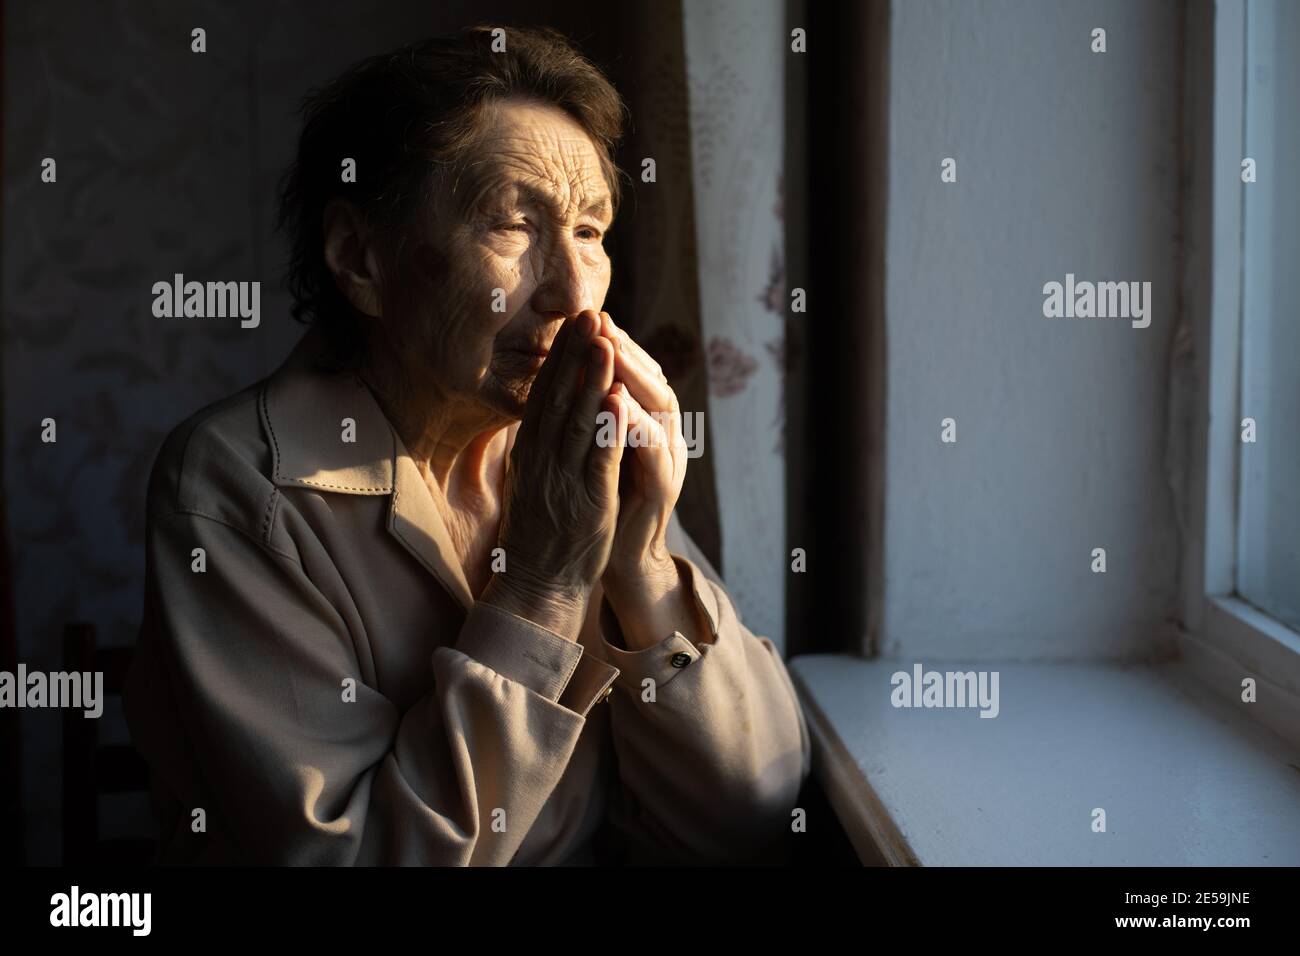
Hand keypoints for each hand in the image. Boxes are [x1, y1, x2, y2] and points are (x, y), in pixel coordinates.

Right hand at [480, 310, 627, 640]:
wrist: (539, 588)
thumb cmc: (540, 534)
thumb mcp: (533, 480)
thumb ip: (539, 444)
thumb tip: (547, 408)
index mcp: (529, 453)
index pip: (544, 394)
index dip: (559, 356)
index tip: (573, 322)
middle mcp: (540, 461)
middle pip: (557, 397)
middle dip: (573, 354)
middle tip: (587, 312)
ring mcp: (561, 481)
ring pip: (578, 422)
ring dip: (592, 380)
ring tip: (604, 341)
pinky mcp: (585, 504)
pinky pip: (597, 461)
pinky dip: (608, 430)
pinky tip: (618, 402)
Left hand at [596, 312, 689, 617]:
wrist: (622, 561)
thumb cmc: (606, 503)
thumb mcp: (599, 451)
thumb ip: (596, 416)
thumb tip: (574, 376)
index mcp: (648, 426)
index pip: (635, 373)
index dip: (614, 344)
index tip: (587, 317)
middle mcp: (665, 436)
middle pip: (652, 381)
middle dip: (625, 349)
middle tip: (600, 321)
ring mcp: (668, 461)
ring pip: (659, 407)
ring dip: (633, 375)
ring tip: (609, 347)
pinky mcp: (661, 488)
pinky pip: (652, 449)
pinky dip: (635, 424)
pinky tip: (616, 404)